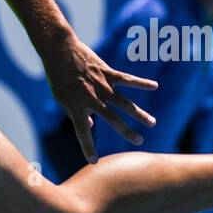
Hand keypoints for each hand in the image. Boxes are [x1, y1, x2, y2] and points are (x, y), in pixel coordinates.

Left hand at [44, 33, 157, 162]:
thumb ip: (76, 113)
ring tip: (152, 122)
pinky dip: (141, 83)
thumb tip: (92, 125)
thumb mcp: (62, 98)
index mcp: (76, 107)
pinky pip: (127, 79)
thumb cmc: (58, 77)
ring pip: (124, 102)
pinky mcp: (107, 72)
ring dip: (139, 113)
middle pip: (112, 119)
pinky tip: (155, 86)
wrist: (59, 51)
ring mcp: (101, 85)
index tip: (94, 162)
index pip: (82, 132)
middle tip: (139, 141)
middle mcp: (91, 98)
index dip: (87, 147)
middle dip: (126, 132)